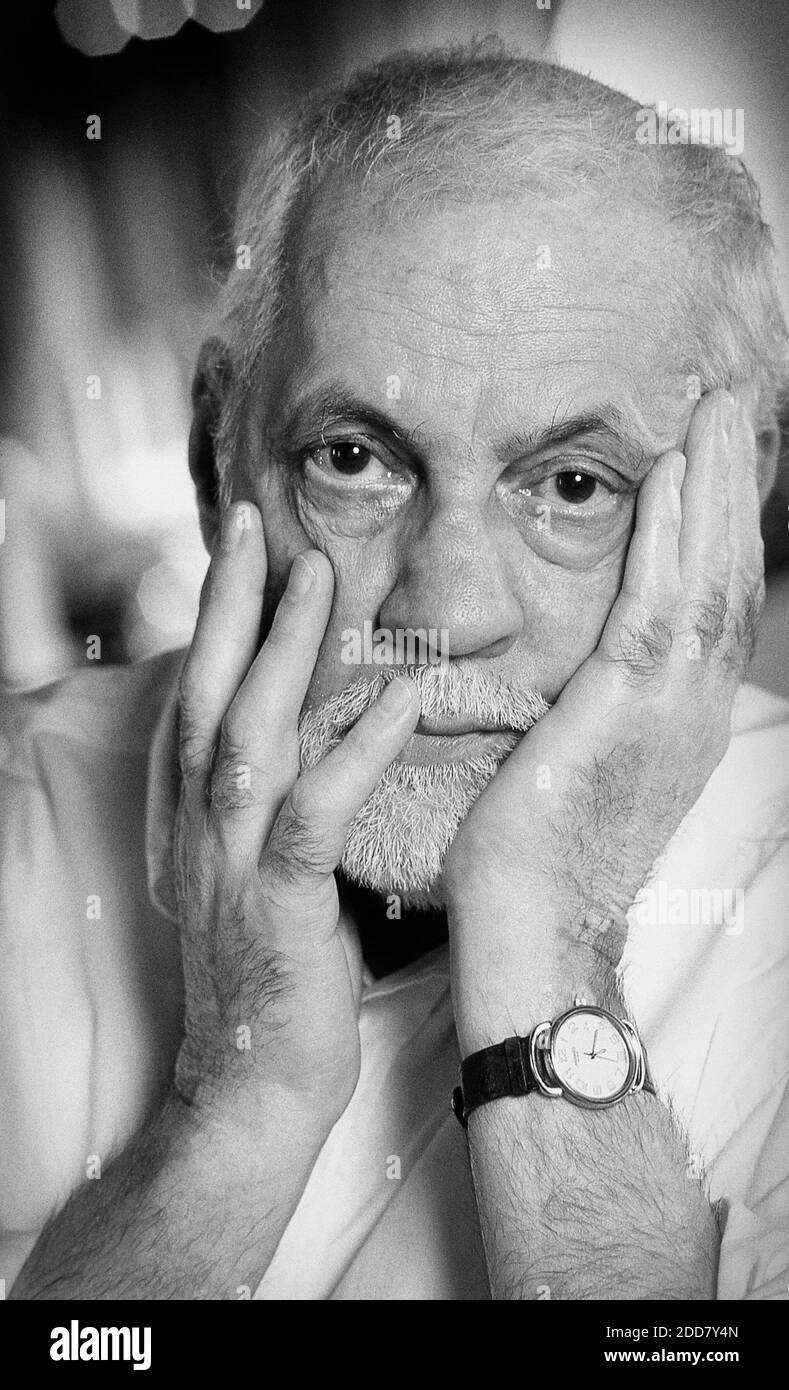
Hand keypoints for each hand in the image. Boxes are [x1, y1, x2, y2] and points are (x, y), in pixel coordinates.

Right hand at [174, 502, 418, 1134]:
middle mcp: (197, 831)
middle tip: (250, 521)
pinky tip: (398, 692)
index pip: (194, 701)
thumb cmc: (277, 982)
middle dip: (226, 602)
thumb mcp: (263, 879)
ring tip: (314, 572)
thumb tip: (334, 740)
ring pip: (249, 733)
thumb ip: (283, 808)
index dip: (211, 624)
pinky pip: (317, 809)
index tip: (236, 554)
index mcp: (191, 822)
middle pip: (207, 692)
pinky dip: (357, 746)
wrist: (253, 1089)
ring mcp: (229, 866)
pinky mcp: (279, 905)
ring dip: (279, 649)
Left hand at [444, 390, 762, 1048]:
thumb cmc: (540, 863)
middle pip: (727, 576)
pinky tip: (669, 478)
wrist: (535, 938)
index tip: (713, 462)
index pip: (712, 603)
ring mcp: (668, 714)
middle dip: (731, 488)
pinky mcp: (623, 717)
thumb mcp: (581, 772)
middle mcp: (693, 712)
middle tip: (729, 408)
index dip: (719, 527)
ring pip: (707, 578)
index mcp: (682, 722)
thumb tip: (580, 669)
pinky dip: (668, 538)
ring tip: (712, 414)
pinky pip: (656, 608)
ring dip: (712, 490)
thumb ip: (596, 710)